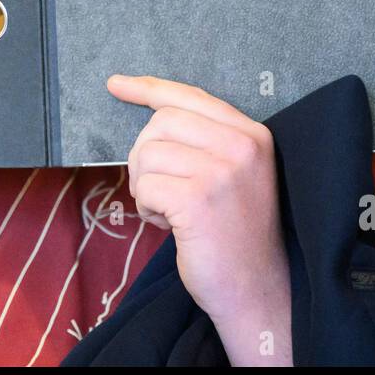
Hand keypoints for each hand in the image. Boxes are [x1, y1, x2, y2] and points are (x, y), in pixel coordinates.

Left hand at [109, 74, 291, 365]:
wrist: (258, 290)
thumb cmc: (236, 235)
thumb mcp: (233, 174)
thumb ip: (203, 141)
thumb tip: (149, 114)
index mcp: (252, 135)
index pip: (190, 97)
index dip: (148, 89)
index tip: (117, 85)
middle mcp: (242, 146)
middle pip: (161, 123)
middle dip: (145, 155)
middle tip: (159, 189)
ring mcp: (222, 172)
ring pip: (147, 154)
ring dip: (145, 186)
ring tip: (170, 211)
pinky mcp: (198, 199)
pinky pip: (145, 186)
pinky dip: (146, 207)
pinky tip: (169, 225)